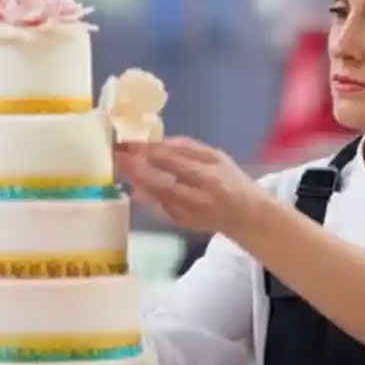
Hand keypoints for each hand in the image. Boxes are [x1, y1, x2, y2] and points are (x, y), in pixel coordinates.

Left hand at [115, 137, 271, 237]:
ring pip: (157, 197)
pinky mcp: (182, 224)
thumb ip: (189, 148)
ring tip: (121, 167)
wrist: (246, 217)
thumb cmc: (232, 180)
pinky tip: (134, 186)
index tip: (132, 141)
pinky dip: (145, 197)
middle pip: (162, 182)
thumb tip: (159, 141)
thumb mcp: (218, 157)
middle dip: (137, 168)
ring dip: (137, 182)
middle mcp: (198, 197)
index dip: (151, 151)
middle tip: (118, 155)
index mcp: (210, 177)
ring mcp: (189, 214)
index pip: (175, 162)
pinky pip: (159, 208)